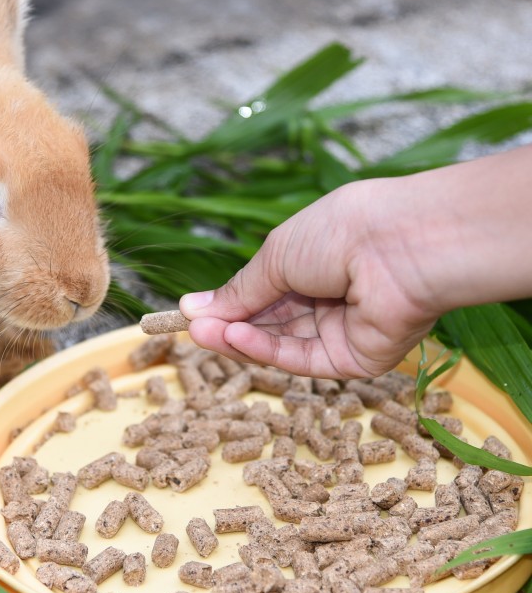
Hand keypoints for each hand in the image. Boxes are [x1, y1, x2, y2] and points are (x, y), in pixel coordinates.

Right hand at [179, 179, 440, 378]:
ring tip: (204, 334)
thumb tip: (192, 308)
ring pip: (281, 343)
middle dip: (229, 325)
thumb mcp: (276, 255)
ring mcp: (340, 329)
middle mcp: (327, 297)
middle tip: (192, 329)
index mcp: (313, 263)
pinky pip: (302, 358)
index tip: (191, 314)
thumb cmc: (339, 233)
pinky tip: (236, 339)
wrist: (401, 246)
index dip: (228, 304)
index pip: (263, 292)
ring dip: (241, 339)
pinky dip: (266, 351)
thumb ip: (239, 291)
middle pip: (268, 321)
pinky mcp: (353, 358)